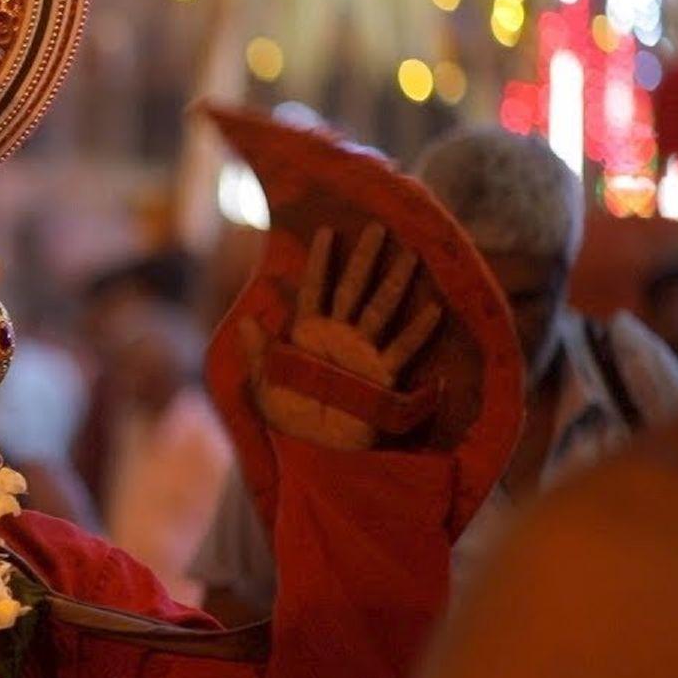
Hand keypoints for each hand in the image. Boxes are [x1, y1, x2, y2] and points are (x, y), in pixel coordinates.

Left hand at [246, 224, 440, 450]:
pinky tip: (432, 309)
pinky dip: (417, 332)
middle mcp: (339, 337)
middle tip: (376, 227)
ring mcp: (362, 353)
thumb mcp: (264, 385)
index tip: (325, 230)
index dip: (319, 262)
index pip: (314, 289)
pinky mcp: (380, 377)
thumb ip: (259, 353)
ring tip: (410, 255)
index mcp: (308, 334)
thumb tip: (244, 321)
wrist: (313, 451)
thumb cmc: (288, 417)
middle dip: (364, 259)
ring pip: (380, 310)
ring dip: (395, 284)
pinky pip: (400, 350)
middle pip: (352, 289)